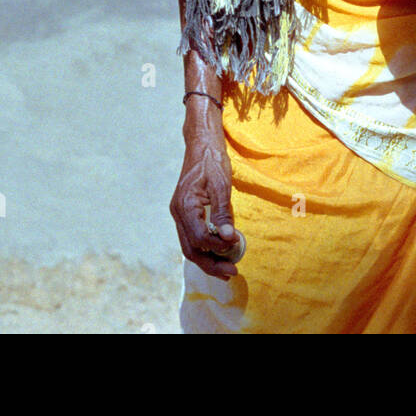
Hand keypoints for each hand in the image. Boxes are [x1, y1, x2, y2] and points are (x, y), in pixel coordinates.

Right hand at [171, 132, 244, 278]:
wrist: (201, 143)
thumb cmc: (212, 160)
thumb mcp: (221, 184)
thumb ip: (223, 211)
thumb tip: (228, 237)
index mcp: (184, 206)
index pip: (199, 237)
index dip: (218, 246)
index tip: (237, 245)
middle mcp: (178, 213)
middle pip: (191, 249)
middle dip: (211, 263)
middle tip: (232, 272)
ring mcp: (179, 214)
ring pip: (190, 246)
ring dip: (208, 259)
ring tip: (227, 269)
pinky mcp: (185, 212)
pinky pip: (192, 236)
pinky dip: (205, 248)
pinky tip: (219, 251)